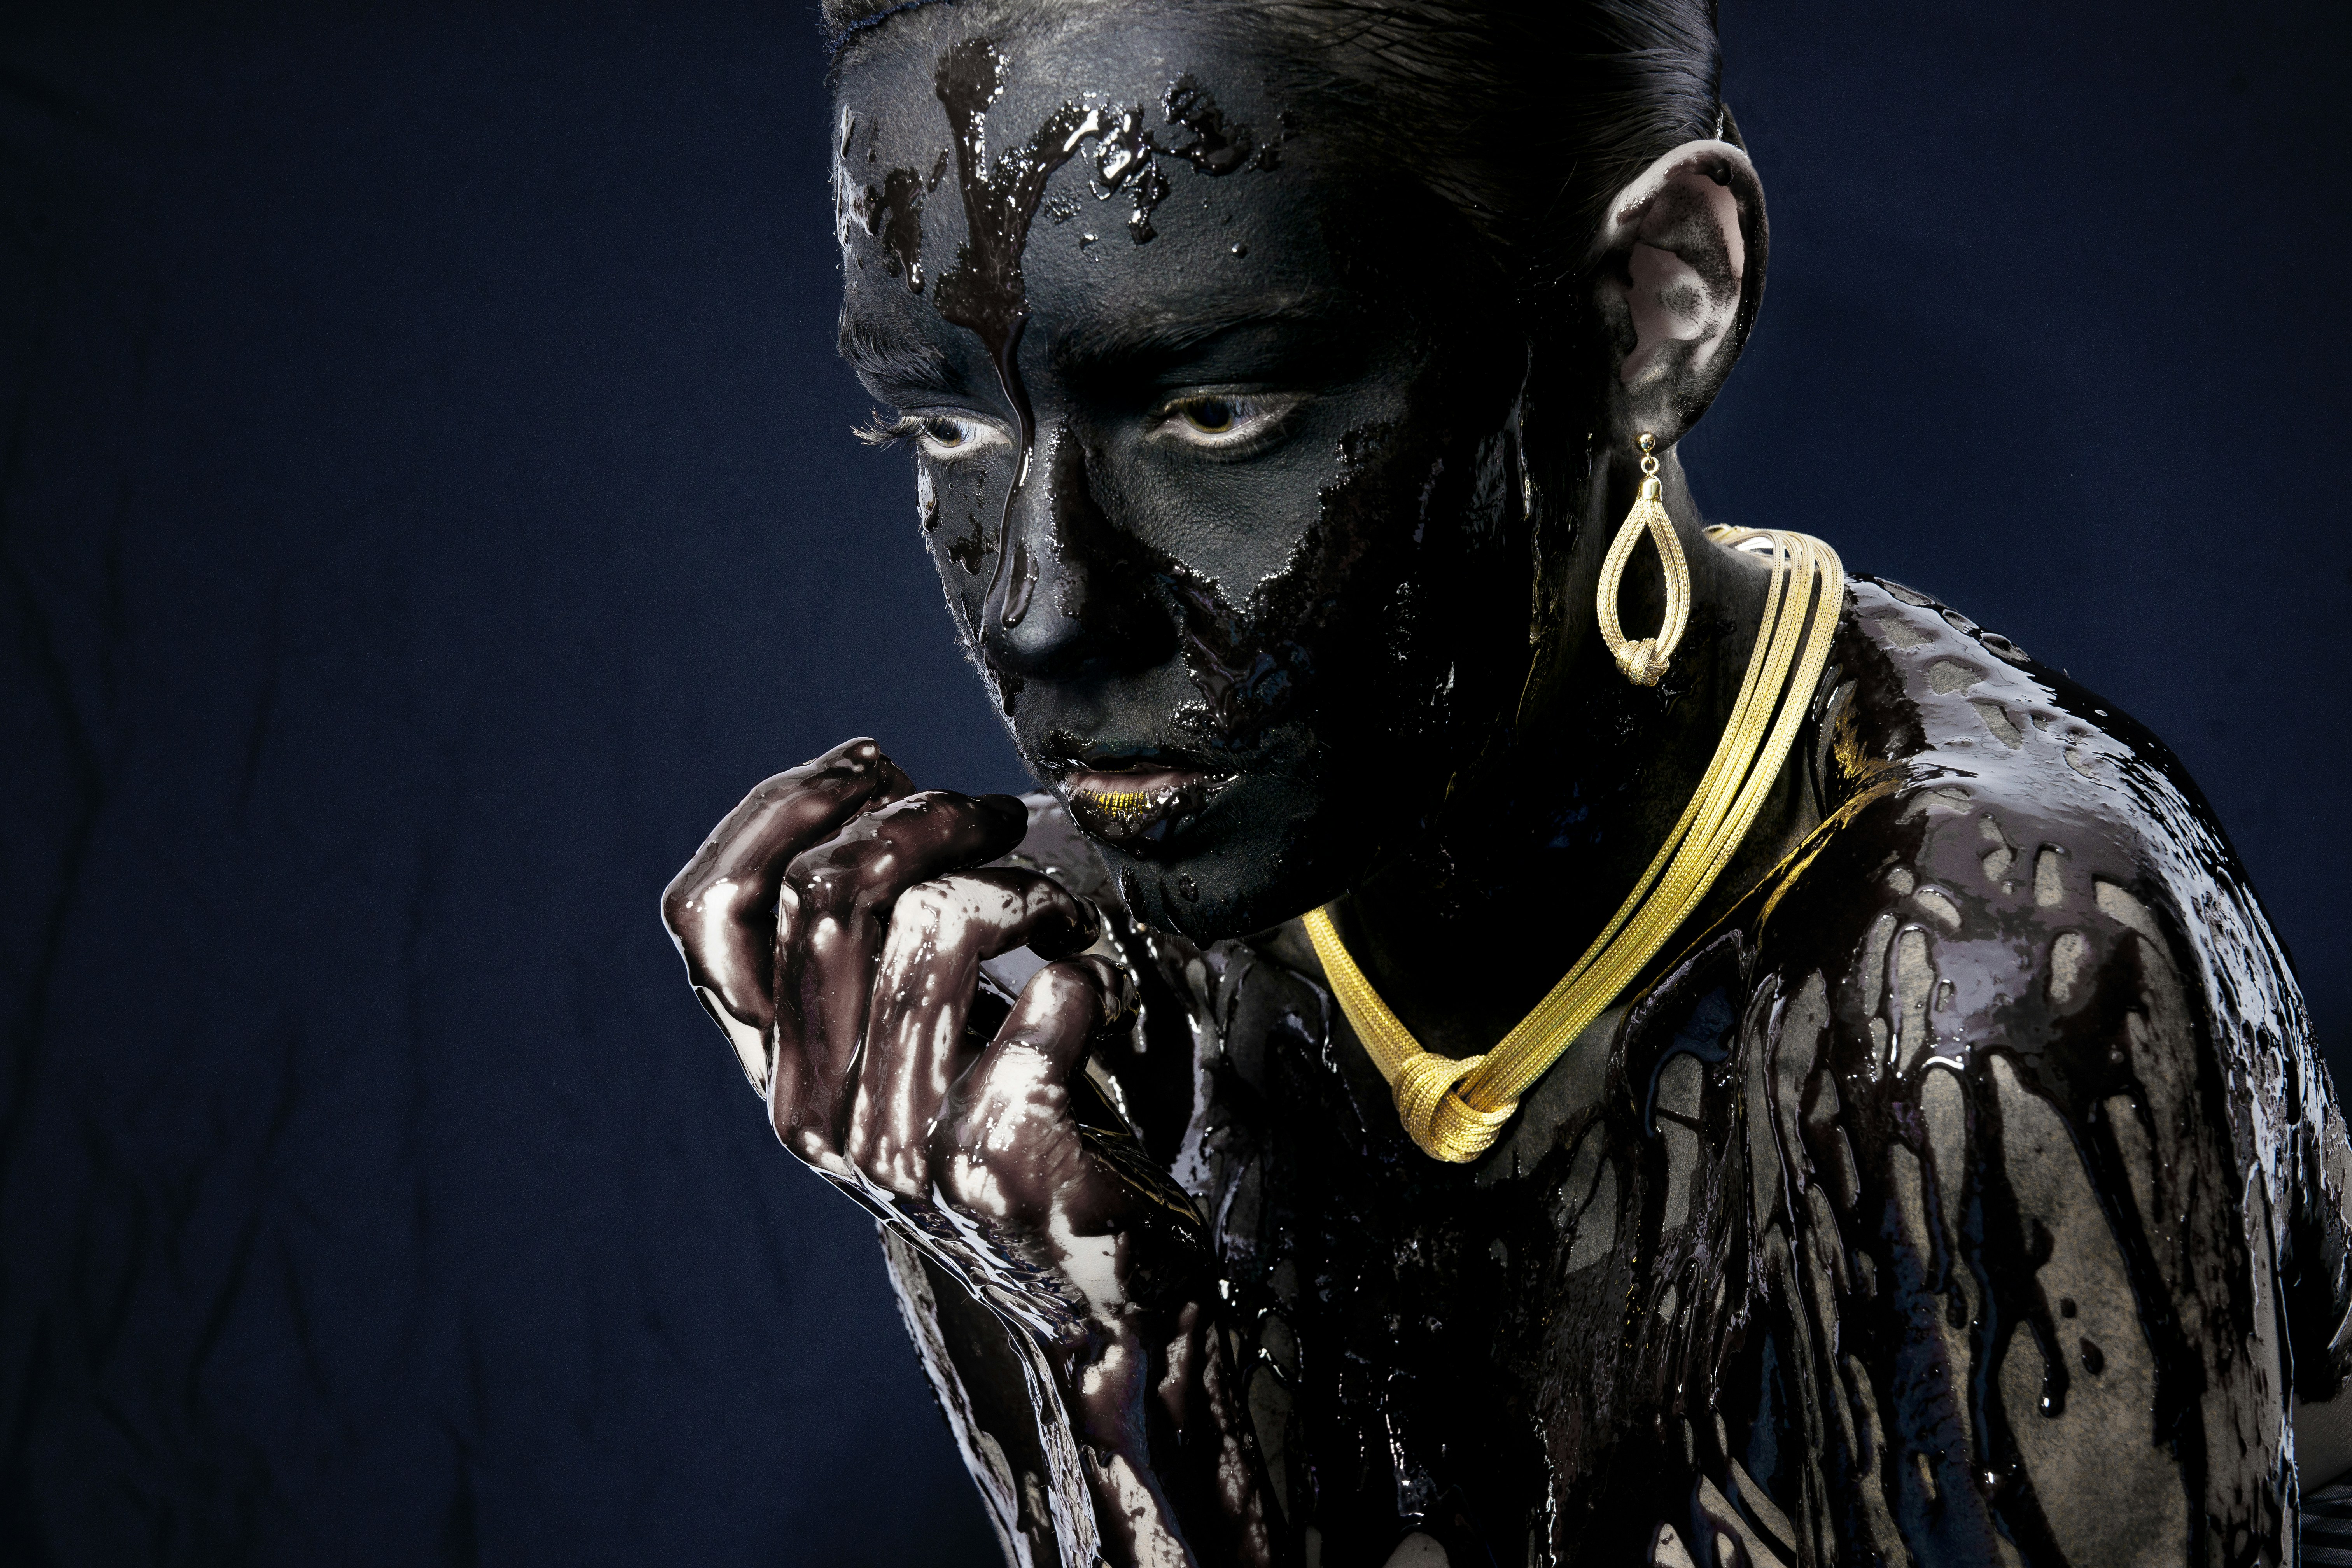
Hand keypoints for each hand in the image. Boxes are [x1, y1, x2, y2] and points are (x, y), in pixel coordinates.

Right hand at [658, 737, 1193, 1322]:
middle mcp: (811, 1112)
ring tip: (1063, 914)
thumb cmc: (1014, 1118)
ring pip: (934, 926)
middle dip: (923, 816)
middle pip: (824, 892)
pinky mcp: (997, 1171)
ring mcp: (896, 1151)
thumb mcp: (910, 1023)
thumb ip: (867, 928)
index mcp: (777, 1065)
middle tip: (1000, 819)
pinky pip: (1043, 1004)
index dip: (783, 808)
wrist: (1098, 1287)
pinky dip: (1085, 973)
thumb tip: (871, 777)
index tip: (875, 764)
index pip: (708, 913)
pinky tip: (1095, 997)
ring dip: (1022, 885)